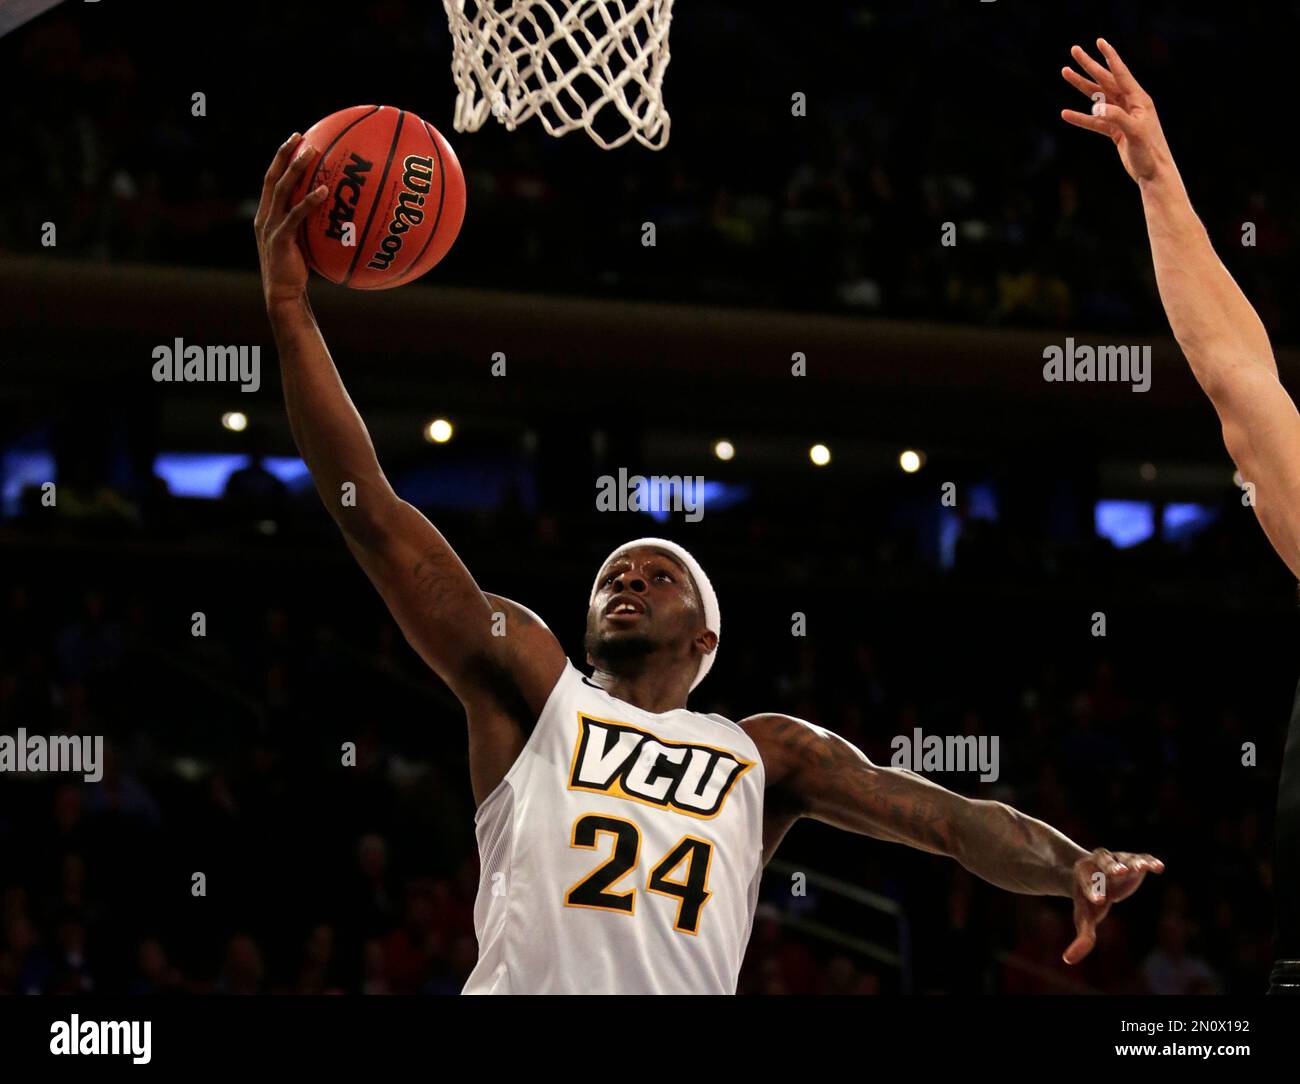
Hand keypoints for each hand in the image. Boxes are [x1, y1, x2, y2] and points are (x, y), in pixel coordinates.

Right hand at [254, 132, 325, 307]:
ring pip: (281, 190)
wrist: (283, 294)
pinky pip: (295, 216)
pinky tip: (324, 191)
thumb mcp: (301, 243)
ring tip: (312, 152)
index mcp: (267, 215)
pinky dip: (309, 201)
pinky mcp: (280, 239)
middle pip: (272, 177)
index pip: (271, 179)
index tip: (295, 139)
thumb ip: (309, 225)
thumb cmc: (296, 271)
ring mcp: (270, 227)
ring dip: (296, 169)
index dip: (280, 158)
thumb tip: (335, 212)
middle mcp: (264, 217)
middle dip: (285, 154)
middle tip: (301, 136)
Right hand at [1060, 38, 1172, 183]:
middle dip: (1089, 65)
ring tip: (1065, 73)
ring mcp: (1121, 117)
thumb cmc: (1149, 152)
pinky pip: (1094, 121)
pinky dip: (1080, 118)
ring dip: (1081, 86)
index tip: (1099, 42)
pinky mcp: (1115, 131)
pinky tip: (1065, 113)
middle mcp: (1130, 105)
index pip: (1120, 73)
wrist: (1153, 173)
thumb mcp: (1135, 133)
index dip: (1109, 57)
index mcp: (1138, 100)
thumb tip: (1097, 107)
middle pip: (1105, 80)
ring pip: (1097, 98)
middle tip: (1074, 50)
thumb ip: (1117, 117)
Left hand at [1064, 848, 1163, 964]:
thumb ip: (1081, 937)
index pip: (1087, 883)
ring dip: (1132, 862)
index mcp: (1084, 877)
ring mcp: (1118, 860)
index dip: (1093, 891)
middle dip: (1111, 867)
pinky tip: (1159, 868)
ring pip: (1124, 858)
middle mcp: (1100, 864)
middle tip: (1118, 872)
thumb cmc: (1089, 900)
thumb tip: (1068, 960)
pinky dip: (1149, 861)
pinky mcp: (1134, 860)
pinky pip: (1142, 858)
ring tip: (1141, 867)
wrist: (1093, 875)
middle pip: (1104, 862)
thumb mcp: (1085, 918)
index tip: (1099, 901)